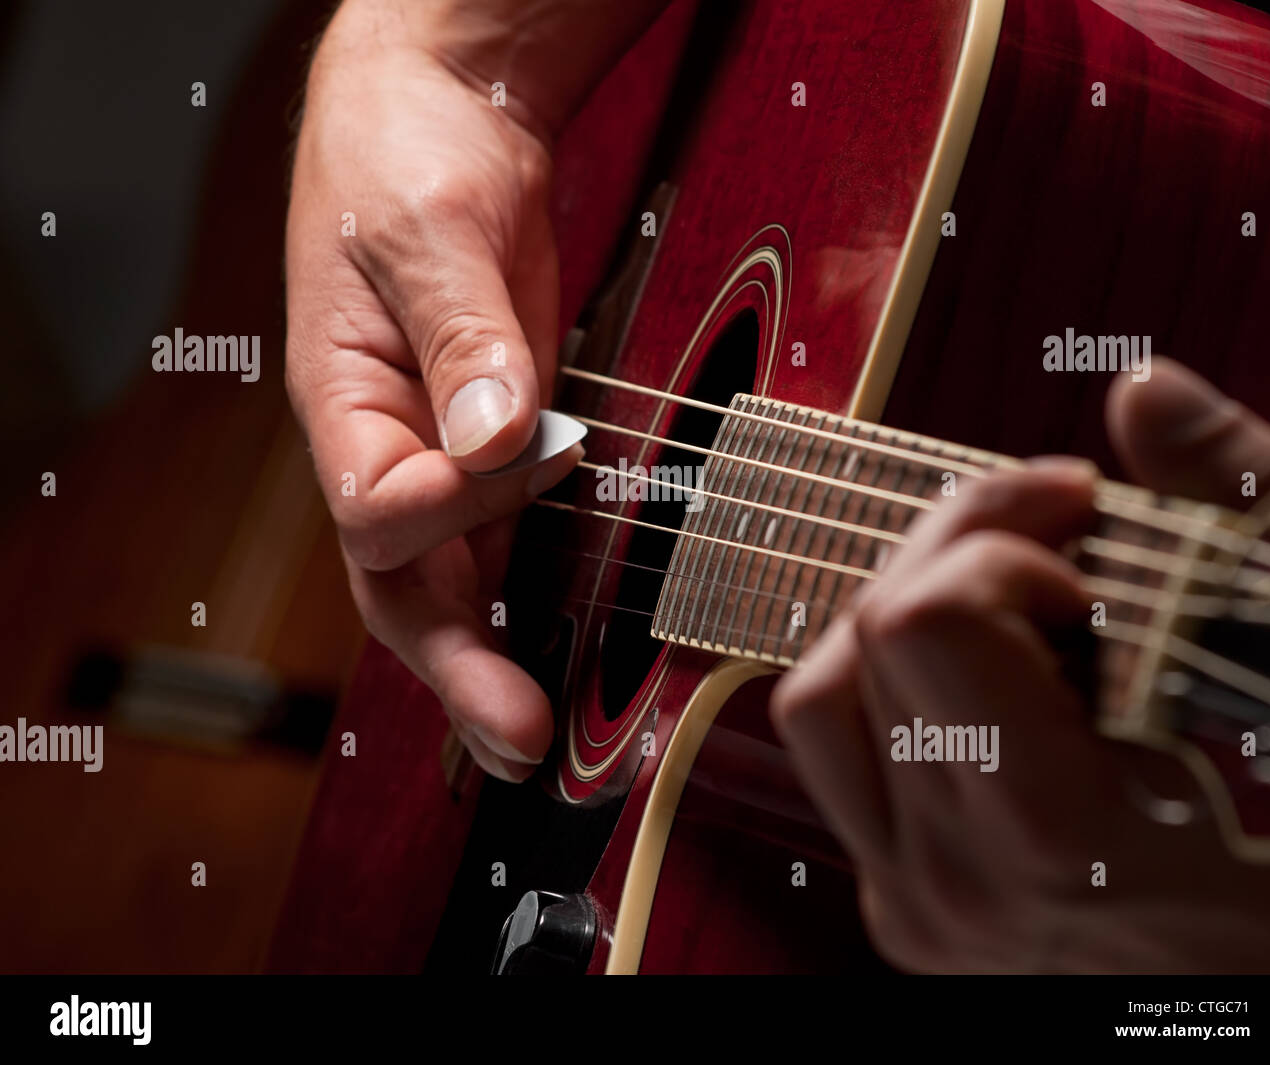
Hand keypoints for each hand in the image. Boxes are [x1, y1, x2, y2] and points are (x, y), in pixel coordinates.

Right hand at [285, 0, 663, 779]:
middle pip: (400, 583)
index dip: (459, 495)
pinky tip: (543, 650)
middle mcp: (383, 446)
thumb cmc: (405, 156)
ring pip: (446, 583)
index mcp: (341, 402)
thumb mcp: (432, 230)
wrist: (438, 117)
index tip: (545, 439)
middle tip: (516, 737)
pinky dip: (517, 603)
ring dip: (485, 662)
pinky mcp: (496, 444)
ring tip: (529, 736)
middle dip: (456, 665)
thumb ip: (463, 337)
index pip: (380, 505)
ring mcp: (440, 453)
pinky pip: (497, 543)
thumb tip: (497, 434)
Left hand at [771, 358, 1269, 971]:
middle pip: (865, 633)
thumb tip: (1147, 391)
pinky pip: (838, 757)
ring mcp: (920, 905)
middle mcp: (960, 882)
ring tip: (1018, 615)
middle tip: (1066, 549)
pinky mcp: (903, 908)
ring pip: (820, 695)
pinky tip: (990, 682)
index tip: (1088, 529)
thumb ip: (1239, 506)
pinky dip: (891, 688)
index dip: (998, 539)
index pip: (922, 621)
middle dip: (962, 552)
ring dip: (908, 618)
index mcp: (1059, 832)